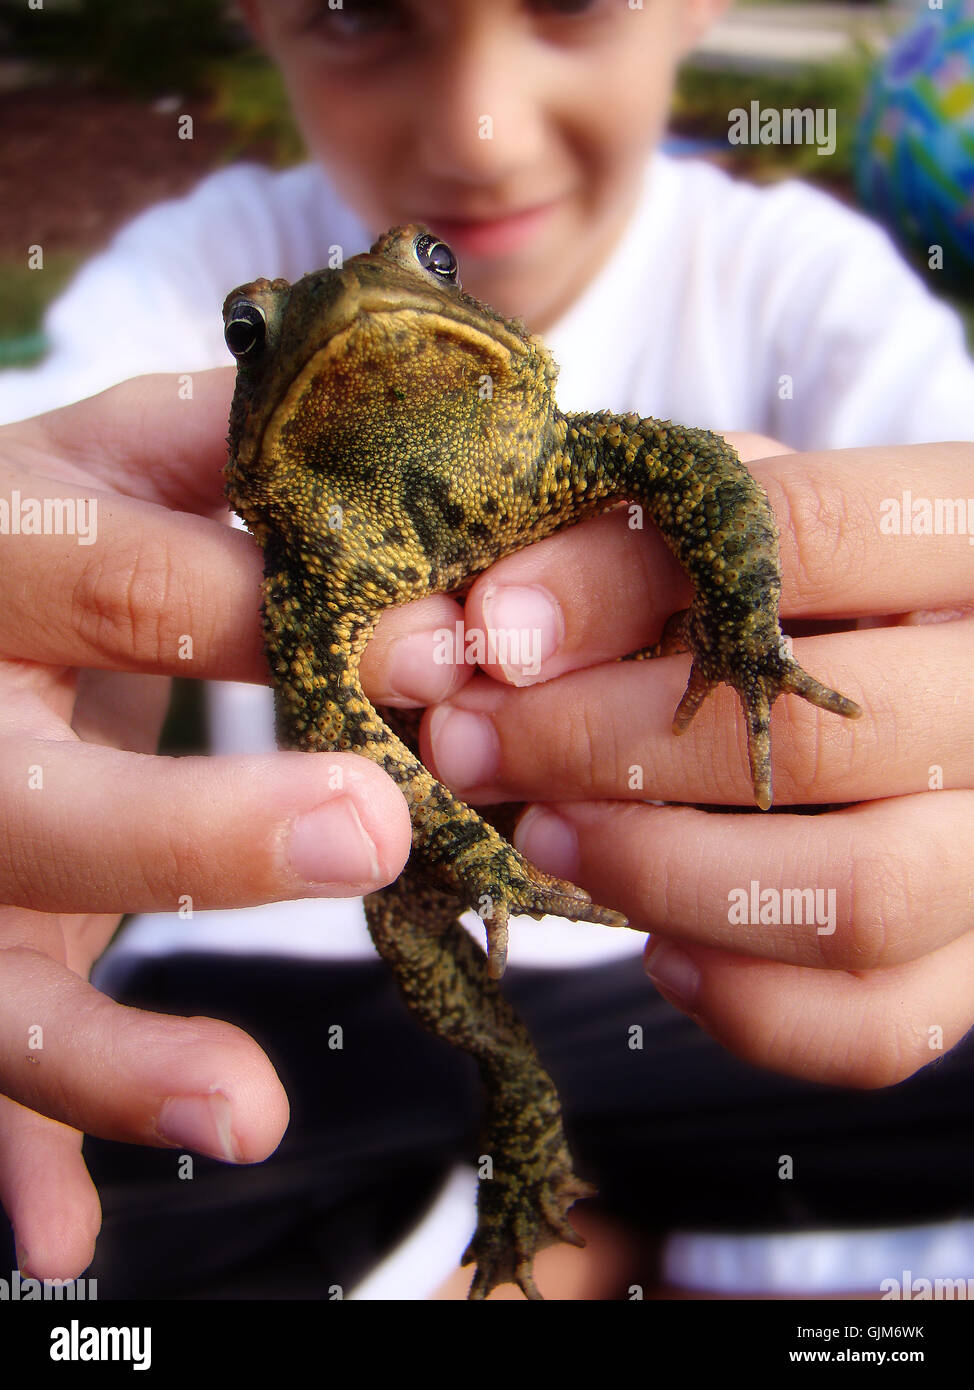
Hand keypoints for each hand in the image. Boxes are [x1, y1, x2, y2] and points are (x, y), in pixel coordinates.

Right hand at [0, 370, 414, 1279]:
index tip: (446, 657)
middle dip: (199, 829)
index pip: (132, 586)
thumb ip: (246, 450)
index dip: (285, 621)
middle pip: (38, 797)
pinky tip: (63, 1241)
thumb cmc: (55, 522)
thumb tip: (436, 449)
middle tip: (373, 837)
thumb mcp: (124, 454)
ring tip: (246, 1111)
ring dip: (99, 1053)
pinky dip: (16, 1149)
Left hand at [369, 436, 973, 1090]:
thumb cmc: (786, 589)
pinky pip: (875, 1025)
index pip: (814, 536)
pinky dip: (742, 1002)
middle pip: (823, 739)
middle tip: (476, 749)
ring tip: (546, 842)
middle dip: (608, 750)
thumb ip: (601, 556)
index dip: (621, 592)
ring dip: (662, 878)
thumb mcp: (715, 527)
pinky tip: (657, 949)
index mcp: (965, 537)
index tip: (492, 642)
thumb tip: (468, 636)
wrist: (898, 680)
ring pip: (862, 897)